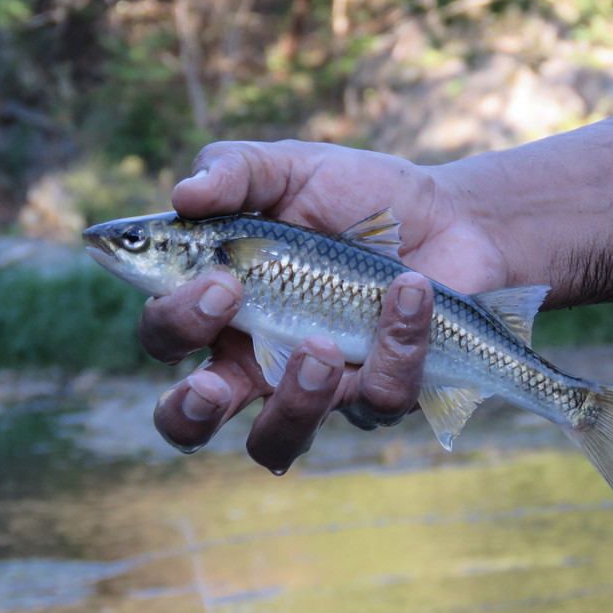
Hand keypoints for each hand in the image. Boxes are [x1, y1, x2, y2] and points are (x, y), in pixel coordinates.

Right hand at [142, 140, 507, 471]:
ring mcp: (317, 386)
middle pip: (188, 422)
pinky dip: (397, 342)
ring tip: (320, 347)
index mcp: (222, 306)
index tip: (218, 281)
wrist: (448, 215)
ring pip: (277, 443)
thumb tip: (184, 194)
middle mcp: (256, 359)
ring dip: (294, 402)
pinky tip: (411, 288)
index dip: (170, 321)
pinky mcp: (378, 394)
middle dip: (188, 412)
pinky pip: (378, 397)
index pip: (164, 334)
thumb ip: (235, 170)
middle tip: (210, 384)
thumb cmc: (355, 195)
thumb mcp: (292, 169)